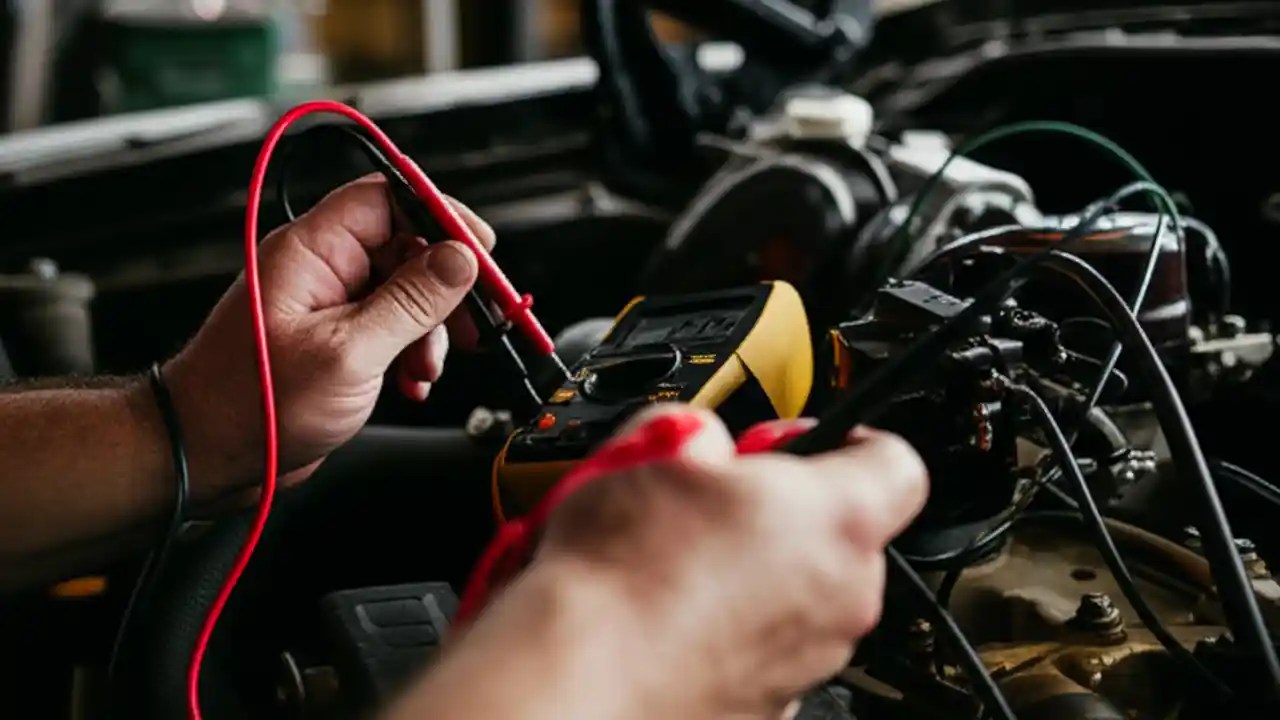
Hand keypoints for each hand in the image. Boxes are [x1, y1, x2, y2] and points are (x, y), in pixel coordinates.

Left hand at [164, 175, 494, 502]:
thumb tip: (459, 259)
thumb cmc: (253, 405)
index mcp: (312, 252)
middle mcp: (321, 270)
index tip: (481, 248)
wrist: (211, 454)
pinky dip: (412, 353)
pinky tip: (412, 381)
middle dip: (446, 287)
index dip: (440, 215)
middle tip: (475, 319)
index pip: (387, 200)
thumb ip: (410, 302)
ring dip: (431, 329)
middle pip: (406, 248)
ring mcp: (329, 306)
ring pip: (406, 293)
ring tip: (428, 366)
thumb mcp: (349, 352)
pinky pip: (393, 329)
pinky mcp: (338, 340)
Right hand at [491, 405, 928, 718]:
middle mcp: (842, 595)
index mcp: (835, 517)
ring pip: (801, 593)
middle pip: (841, 532)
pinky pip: (766, 647)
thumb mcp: (653, 450)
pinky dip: (728, 629)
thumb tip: (696, 440)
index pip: (895, 460)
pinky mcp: (771, 704)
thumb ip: (700, 432)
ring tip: (670, 560)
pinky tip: (667, 615)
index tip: (794, 442)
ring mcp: (812, 659)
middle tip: (712, 498)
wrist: (579, 680)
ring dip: (751, 570)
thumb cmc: (620, 575)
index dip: (846, 440)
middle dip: (781, 509)